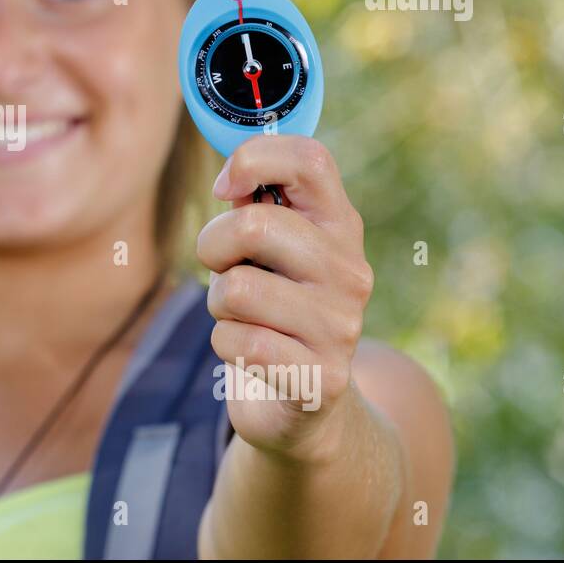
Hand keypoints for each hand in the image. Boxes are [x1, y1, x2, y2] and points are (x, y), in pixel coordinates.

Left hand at [196, 135, 374, 461]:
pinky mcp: (322, 378)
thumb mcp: (270, 249)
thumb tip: (233, 172)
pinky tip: (251, 353)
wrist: (307, 403)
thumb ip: (256, 203)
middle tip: (225, 269)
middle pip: (252, 225)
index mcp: (339, 225)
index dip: (254, 159)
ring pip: (235, 290)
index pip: (310, 159)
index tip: (227, 188)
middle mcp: (350, 271)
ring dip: (219, 306)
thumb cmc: (274, 308)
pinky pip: (238, 344)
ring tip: (244, 317)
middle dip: (214, 247)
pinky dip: (226, 347)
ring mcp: (341, 326)